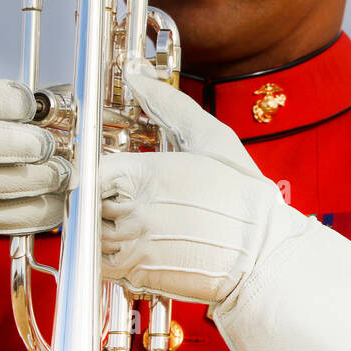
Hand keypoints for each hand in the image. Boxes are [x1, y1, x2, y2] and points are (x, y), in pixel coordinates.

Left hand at [99, 66, 309, 306]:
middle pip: (86, 201)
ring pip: (90, 233)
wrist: (263, 250)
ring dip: (102, 226)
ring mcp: (134, 244)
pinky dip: (108, 255)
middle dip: (98, 198)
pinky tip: (133, 244)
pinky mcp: (140, 273)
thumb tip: (139, 77)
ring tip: (129, 220)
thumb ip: (169, 104)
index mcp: (146, 173)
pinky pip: (101, 263)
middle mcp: (134, 210)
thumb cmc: (242, 196)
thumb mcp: (211, 138)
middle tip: (119, 197)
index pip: (90, 169)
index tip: (107, 174)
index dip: (95, 171)